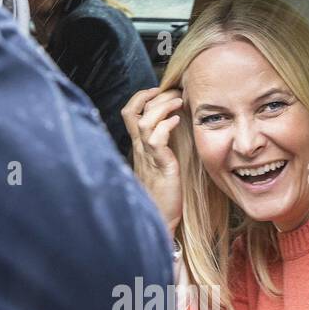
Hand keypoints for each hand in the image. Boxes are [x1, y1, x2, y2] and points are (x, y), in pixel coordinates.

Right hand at [122, 87, 184, 233]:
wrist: (161, 220)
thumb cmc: (164, 194)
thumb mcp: (161, 162)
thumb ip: (163, 145)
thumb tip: (173, 124)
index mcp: (139, 147)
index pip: (130, 113)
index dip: (141, 97)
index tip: (159, 91)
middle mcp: (139, 149)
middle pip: (131, 111)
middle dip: (150, 95)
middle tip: (172, 90)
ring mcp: (147, 157)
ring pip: (144, 121)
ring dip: (162, 106)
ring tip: (178, 101)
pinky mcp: (160, 166)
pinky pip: (156, 140)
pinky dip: (166, 125)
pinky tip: (178, 121)